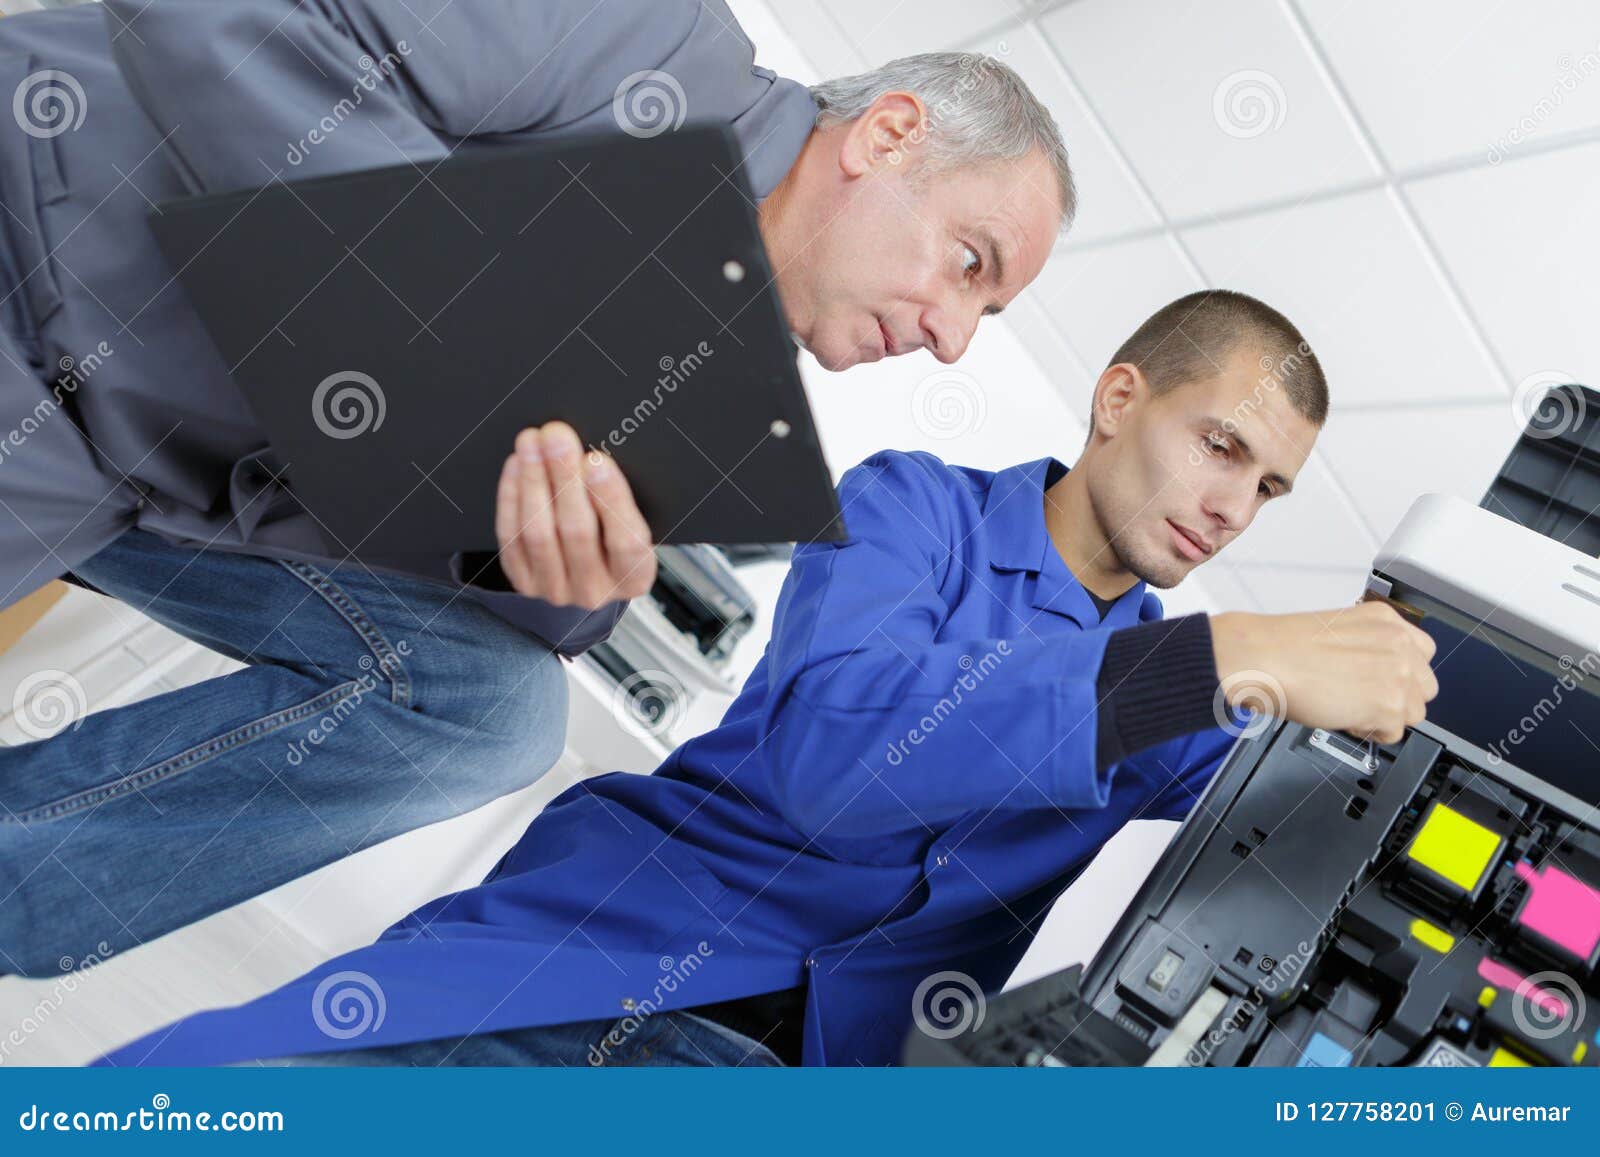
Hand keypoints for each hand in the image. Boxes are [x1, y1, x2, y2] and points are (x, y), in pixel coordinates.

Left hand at [494, 421, 655, 607]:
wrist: (586, 575)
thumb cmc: (613, 541)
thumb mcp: (630, 524)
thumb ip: (616, 498)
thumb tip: (588, 455)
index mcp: (634, 577)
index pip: (626, 541)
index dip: (611, 499)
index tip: (597, 460)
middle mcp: (595, 590)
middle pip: (577, 531)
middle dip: (565, 477)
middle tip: (557, 437)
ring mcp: (556, 590)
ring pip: (539, 532)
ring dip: (533, 480)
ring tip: (532, 443)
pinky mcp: (524, 582)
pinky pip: (512, 536)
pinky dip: (511, 496)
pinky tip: (517, 466)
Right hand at [1210, 600, 1438, 743]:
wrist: (1262, 658)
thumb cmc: (1281, 646)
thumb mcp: (1336, 630)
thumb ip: (1368, 647)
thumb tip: (1374, 673)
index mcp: (1385, 620)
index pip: (1422, 653)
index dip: (1400, 673)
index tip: (1381, 680)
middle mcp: (1399, 643)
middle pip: (1424, 686)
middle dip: (1398, 698)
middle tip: (1363, 699)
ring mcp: (1398, 673)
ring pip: (1413, 713)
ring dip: (1384, 717)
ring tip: (1349, 709)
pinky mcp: (1389, 704)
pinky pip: (1392, 733)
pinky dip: (1368, 733)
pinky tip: (1342, 717)